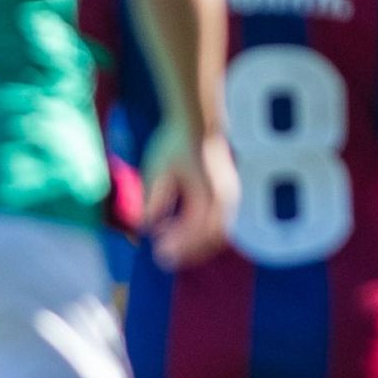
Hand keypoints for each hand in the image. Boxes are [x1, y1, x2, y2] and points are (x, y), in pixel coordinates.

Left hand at [136, 118, 238, 270]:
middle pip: (211, 238)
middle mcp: (225, 199)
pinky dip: (203, 232)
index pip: (194, 231)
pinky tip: (182, 228)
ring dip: (196, 243)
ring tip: (171, 242)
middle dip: (188, 251)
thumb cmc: (176, 142)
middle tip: (164, 255)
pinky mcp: (229, 194)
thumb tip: (147, 225)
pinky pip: (220, 222)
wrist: (198, 121)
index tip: (156, 251)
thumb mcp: (157, 170)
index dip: (176, 245)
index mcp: (208, 194)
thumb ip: (153, 200)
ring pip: (218, 233)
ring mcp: (230, 196)